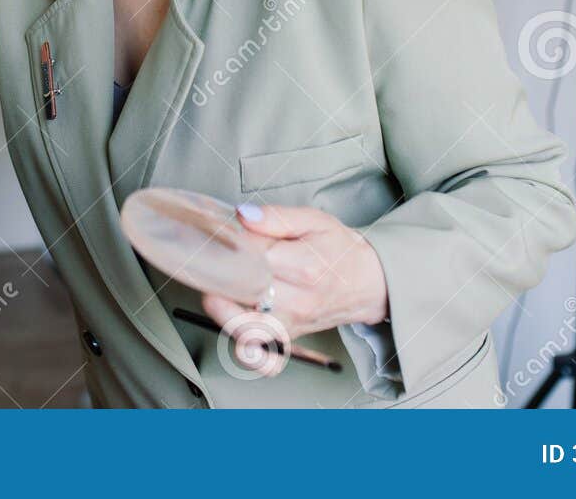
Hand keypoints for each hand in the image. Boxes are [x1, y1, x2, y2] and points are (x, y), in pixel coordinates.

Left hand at [200, 203, 388, 376]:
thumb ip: (276, 217)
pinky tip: (238, 339)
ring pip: (245, 329)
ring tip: (215, 291)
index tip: (217, 235)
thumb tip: (242, 216)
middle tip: (207, 262)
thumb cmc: (339, 250)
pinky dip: (249, 355)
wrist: (368, 281)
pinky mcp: (288, 338)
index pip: (250, 258)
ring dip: (222, 312)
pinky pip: (265, 359)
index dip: (227, 245)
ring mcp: (291, 323)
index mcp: (304, 266)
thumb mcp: (314, 220)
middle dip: (217, 278)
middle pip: (242, 295)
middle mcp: (297, 301)